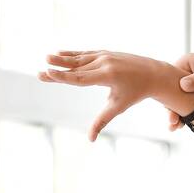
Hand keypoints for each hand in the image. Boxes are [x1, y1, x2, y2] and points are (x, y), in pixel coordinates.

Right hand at [37, 49, 168, 141]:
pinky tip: (60, 54)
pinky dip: (72, 54)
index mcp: (107, 76)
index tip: (47, 73)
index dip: (62, 77)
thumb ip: (102, 120)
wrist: (153, 73)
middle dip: (58, 69)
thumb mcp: (118, 106)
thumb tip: (91, 139)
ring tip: (46, 59)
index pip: (80, 78)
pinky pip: (85, 54)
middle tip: (40, 72)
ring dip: (62, 59)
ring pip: (79, 58)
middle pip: (76, 68)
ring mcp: (105, 56)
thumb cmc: (135, 93)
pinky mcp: (106, 52)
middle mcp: (105, 63)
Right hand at [166, 52, 193, 130]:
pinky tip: (185, 125)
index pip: (169, 81)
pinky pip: (190, 106)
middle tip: (172, 122)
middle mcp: (185, 75)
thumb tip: (183, 86)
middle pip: (173, 93)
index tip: (169, 109)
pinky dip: (188, 115)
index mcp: (185, 64)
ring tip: (175, 127)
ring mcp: (192, 87)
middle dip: (172, 108)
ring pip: (181, 102)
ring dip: (178, 114)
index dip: (167, 95)